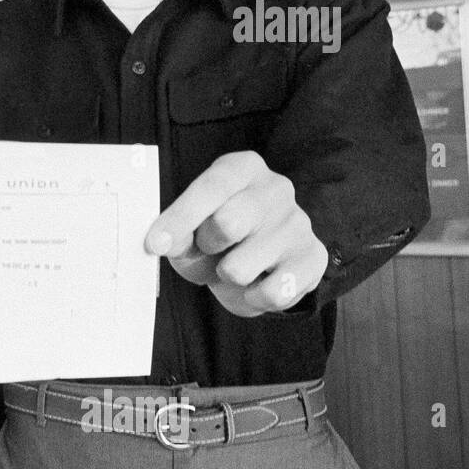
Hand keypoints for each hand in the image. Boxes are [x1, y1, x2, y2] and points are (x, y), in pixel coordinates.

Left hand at [145, 151, 327, 317]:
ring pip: (241, 268)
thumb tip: (165, 242)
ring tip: (235, 265)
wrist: (265, 261)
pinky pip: (272, 293)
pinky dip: (253, 299)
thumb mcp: (189, 230)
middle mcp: (276, 189)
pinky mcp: (313, 259)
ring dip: (227, 277)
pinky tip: (255, 284)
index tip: (155, 244)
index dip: (181, 218)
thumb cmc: (218, 238)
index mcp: (241, 169)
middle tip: (210, 248)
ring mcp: (299, 223)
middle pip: (227, 224)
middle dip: (207, 247)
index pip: (212, 187)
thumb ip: (176, 233)